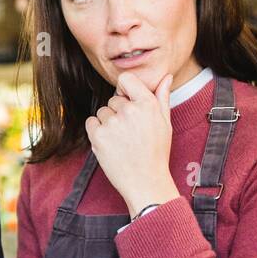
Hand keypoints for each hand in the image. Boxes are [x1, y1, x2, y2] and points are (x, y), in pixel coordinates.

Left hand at [85, 71, 178, 216]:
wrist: (145, 181)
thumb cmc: (156, 152)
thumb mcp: (165, 123)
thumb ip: (162, 97)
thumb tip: (166, 76)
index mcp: (147, 104)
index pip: (126, 79)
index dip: (124, 89)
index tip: (128, 102)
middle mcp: (129, 111)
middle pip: (113, 99)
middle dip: (118, 112)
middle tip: (130, 133)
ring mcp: (113, 124)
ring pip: (102, 112)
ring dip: (107, 123)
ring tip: (121, 141)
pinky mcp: (98, 136)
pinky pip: (91, 123)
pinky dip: (96, 132)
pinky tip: (110, 144)